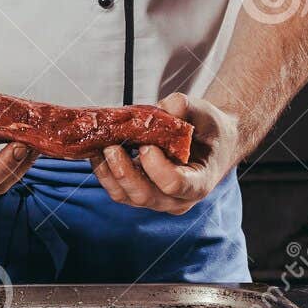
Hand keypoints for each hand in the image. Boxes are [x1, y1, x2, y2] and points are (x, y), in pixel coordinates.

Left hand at [91, 92, 240, 214]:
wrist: (209, 142)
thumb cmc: (207, 129)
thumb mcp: (202, 113)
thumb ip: (185, 108)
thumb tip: (164, 107)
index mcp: (199, 182)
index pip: (175, 185)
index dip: (157, 168)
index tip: (147, 145)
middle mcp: (178, 198)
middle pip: (145, 195)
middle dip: (124, 171)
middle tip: (113, 146)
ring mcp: (158, 200)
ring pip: (126, 196)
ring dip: (109, 172)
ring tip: (102, 146)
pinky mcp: (140, 193)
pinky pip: (117, 190)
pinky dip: (104, 172)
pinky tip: (98, 152)